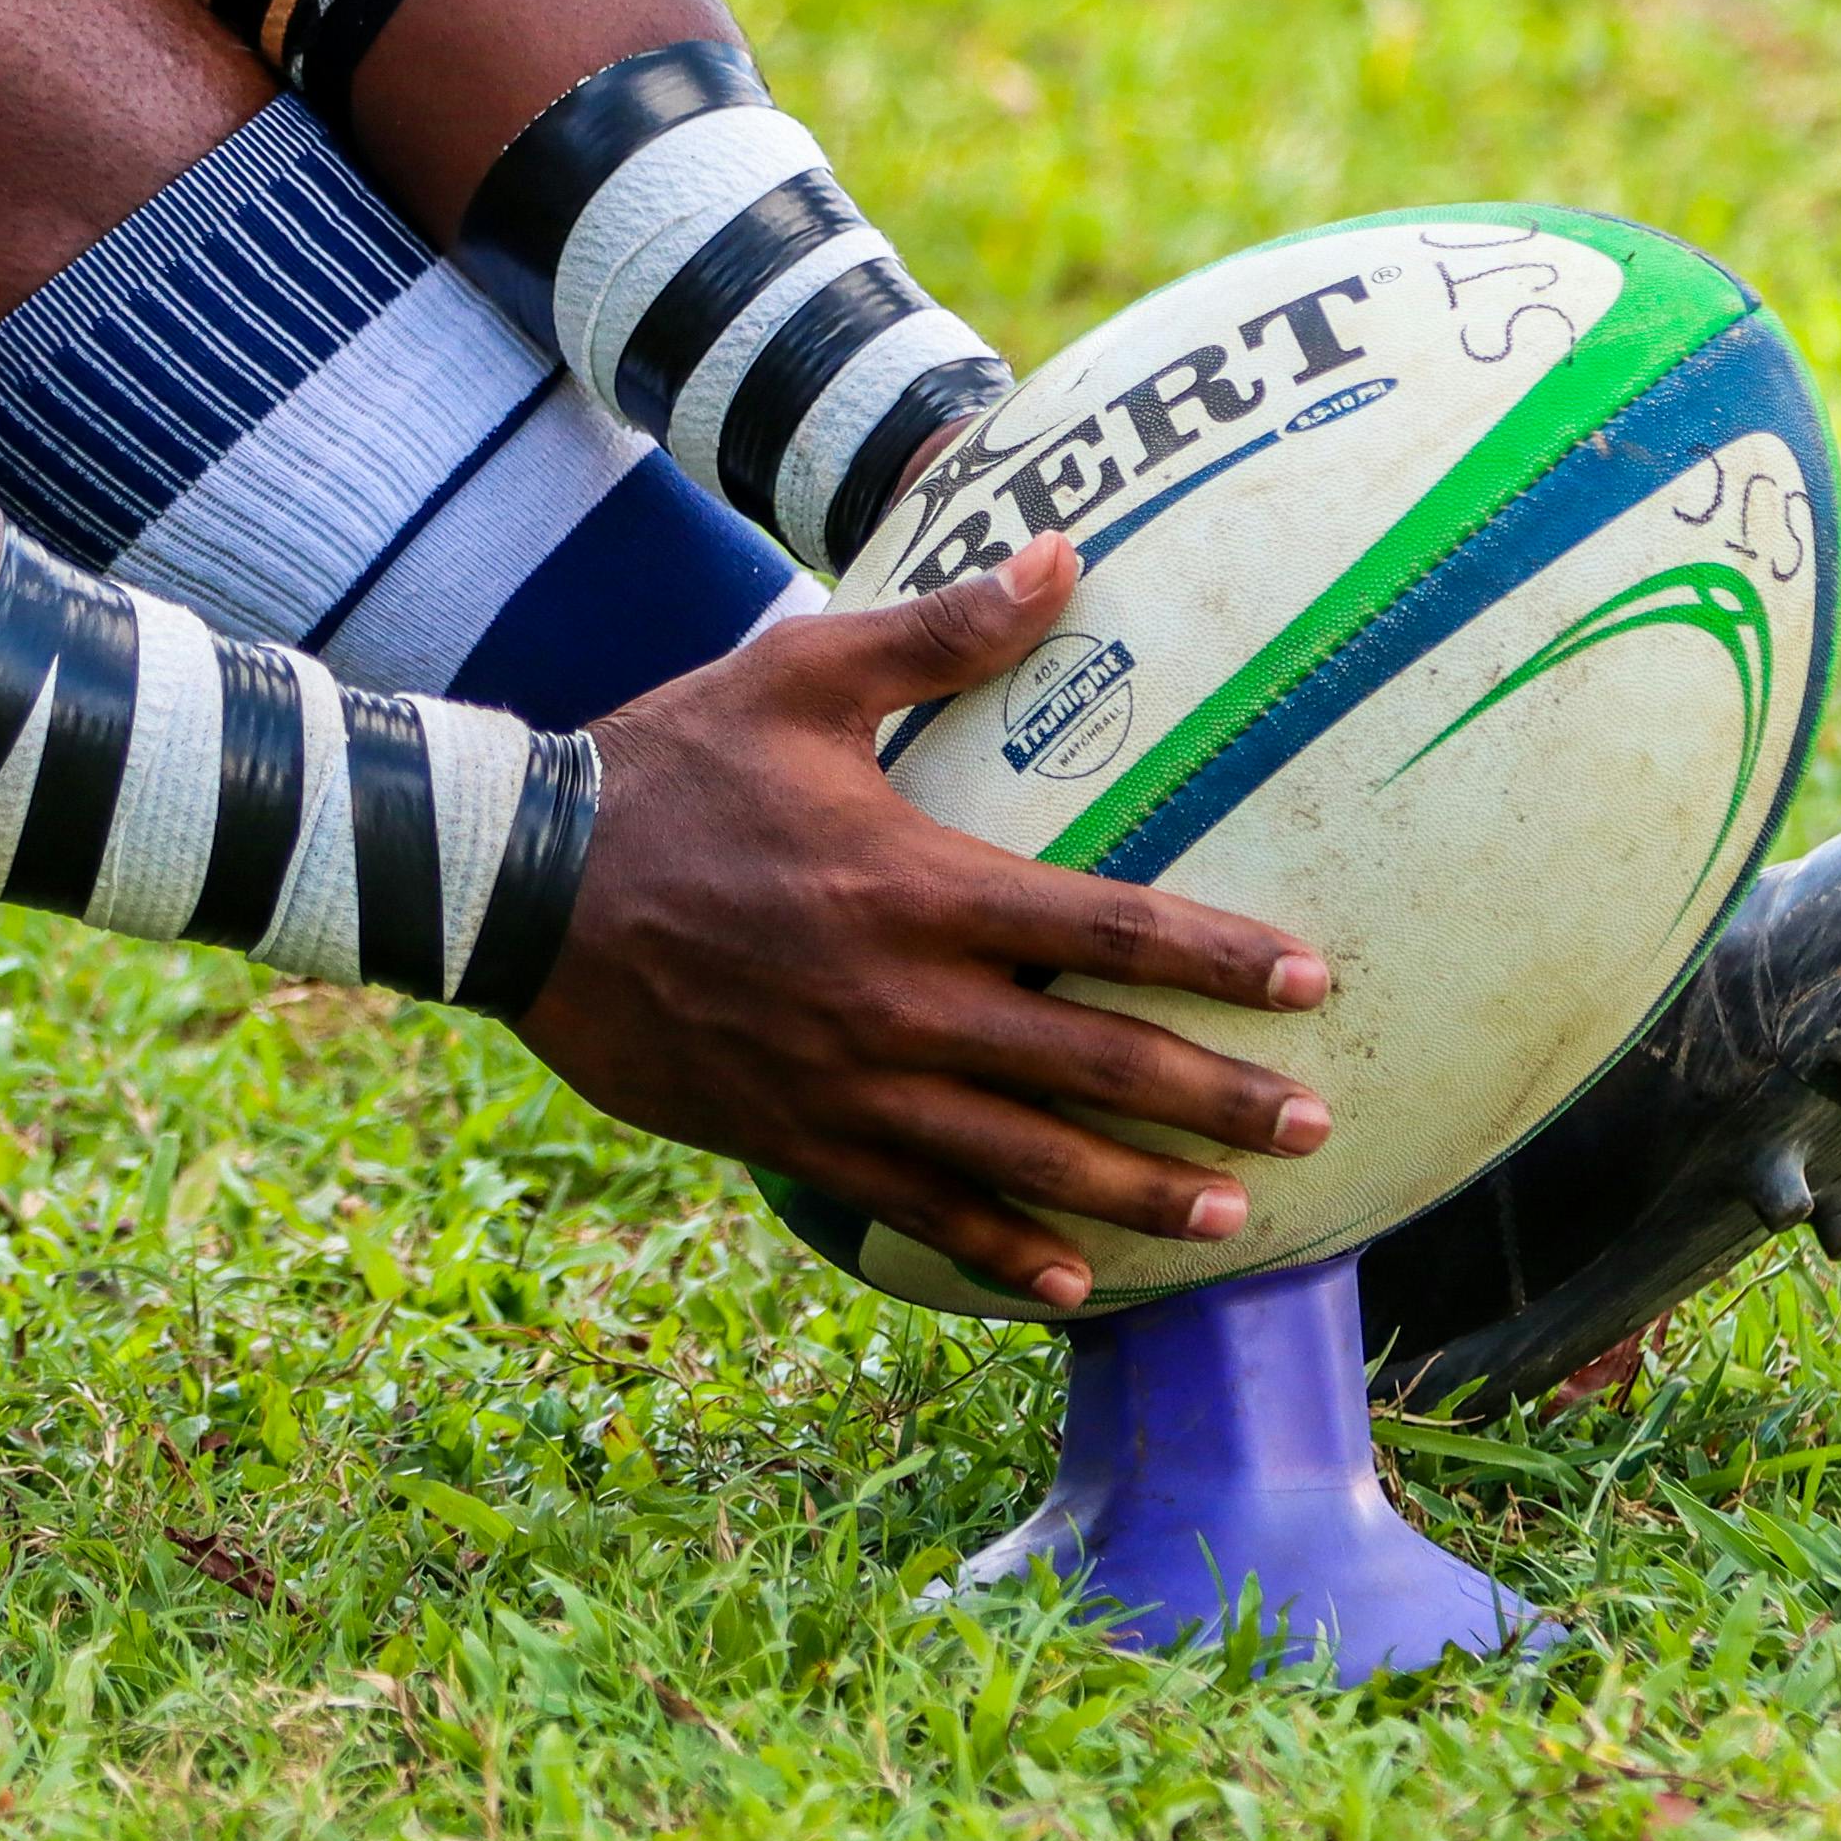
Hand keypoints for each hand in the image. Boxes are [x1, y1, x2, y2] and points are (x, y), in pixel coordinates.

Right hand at [506, 540, 1332, 1311]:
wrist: (524, 885)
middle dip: (1213, 1097)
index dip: (1216, 957)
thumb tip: (1062, 557)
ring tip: (1232, 1216)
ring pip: (1024, 1156)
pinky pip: (920, 1208)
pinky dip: (1001, 1249)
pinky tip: (1071, 1284)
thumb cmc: (670, 766)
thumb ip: (938, 632)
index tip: (1310, 980)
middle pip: (1092, 1060)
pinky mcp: (797, 1133)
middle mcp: (901, 997)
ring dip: (1136, 1192)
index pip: (1104, 924)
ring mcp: (850, 1082)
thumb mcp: (797, 676)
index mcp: (917, 881)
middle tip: (1315, 1122)